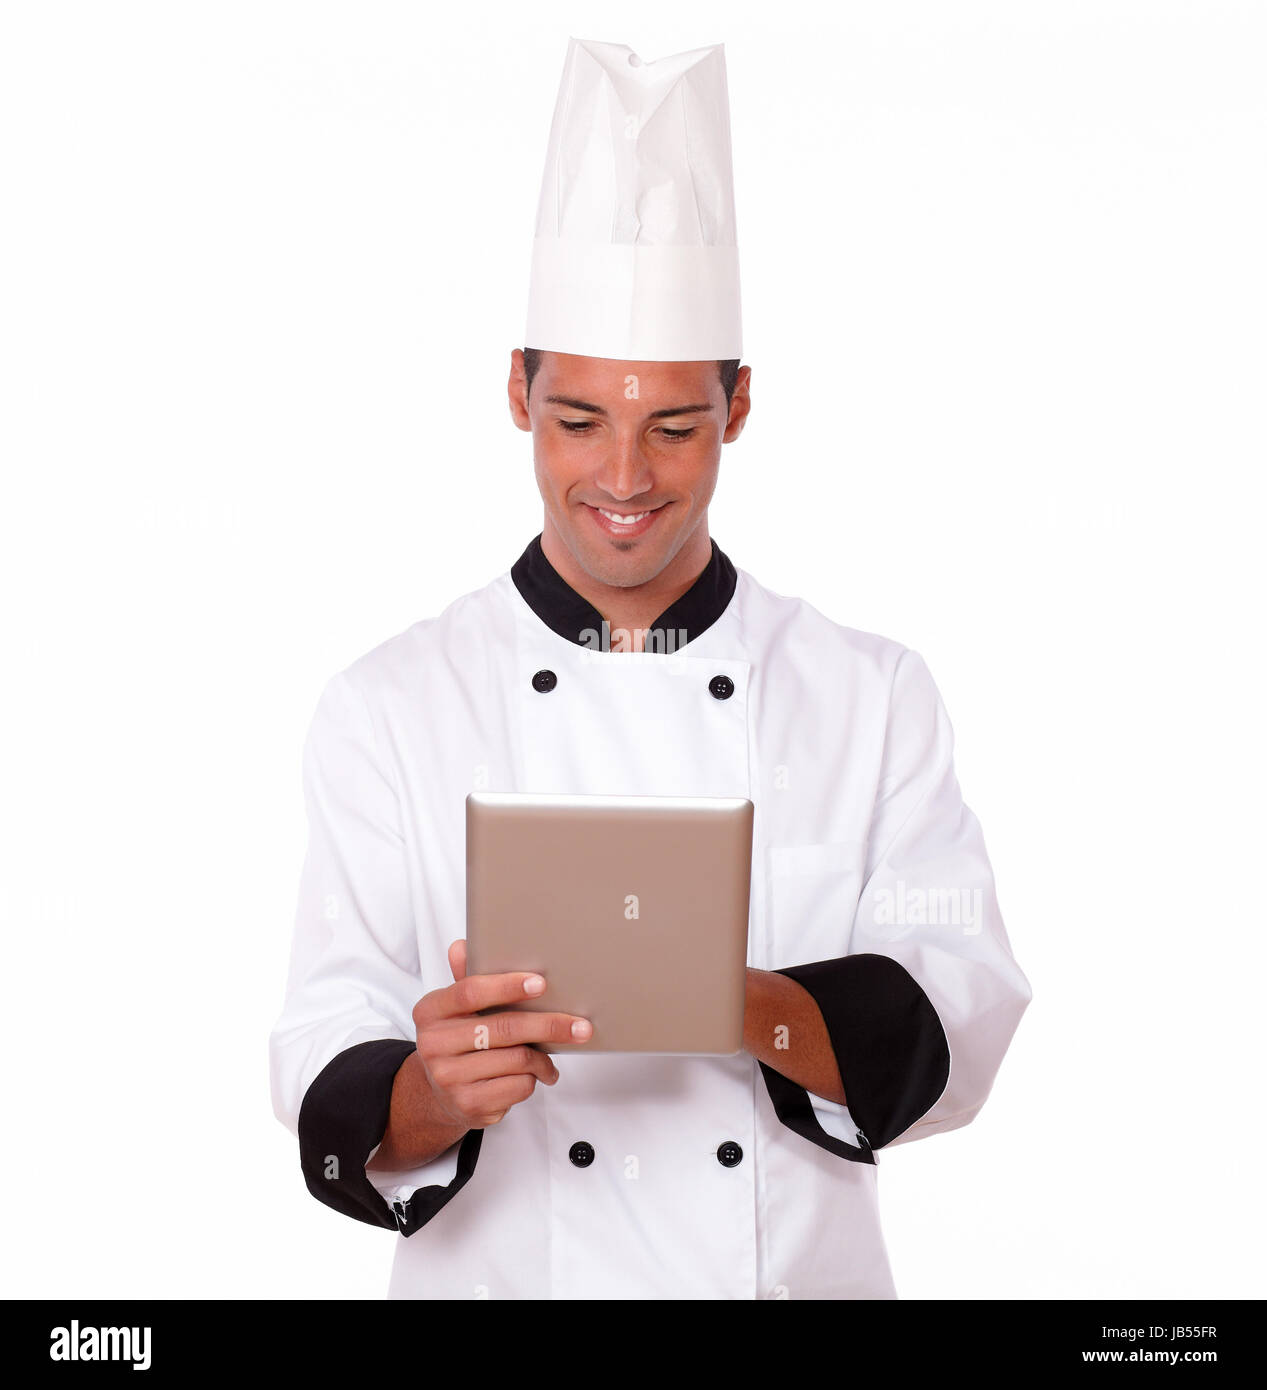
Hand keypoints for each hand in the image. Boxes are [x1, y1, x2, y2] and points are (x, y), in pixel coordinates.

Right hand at [411, 939, 592, 1129]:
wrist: (441, 1094)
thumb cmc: (458, 1041)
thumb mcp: (455, 1009)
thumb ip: (465, 979)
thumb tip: (462, 946)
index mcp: (430, 1011)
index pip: (470, 992)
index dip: (508, 986)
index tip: (541, 983)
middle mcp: (434, 1045)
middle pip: (503, 1028)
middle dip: (548, 1025)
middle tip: (580, 1026)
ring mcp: (449, 1078)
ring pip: (516, 1060)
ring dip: (543, 1058)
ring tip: (551, 1057)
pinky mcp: (468, 1104)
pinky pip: (518, 1086)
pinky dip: (534, 1079)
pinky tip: (534, 1075)